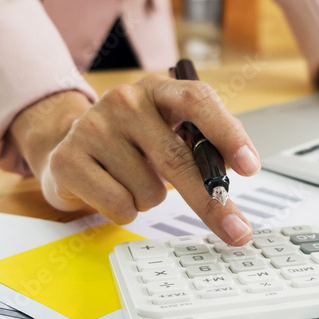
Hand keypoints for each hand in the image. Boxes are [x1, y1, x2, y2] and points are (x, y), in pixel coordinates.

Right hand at [8, 78, 261, 244]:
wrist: (70, 145)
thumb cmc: (133, 142)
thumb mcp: (169, 132)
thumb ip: (203, 144)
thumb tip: (233, 172)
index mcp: (158, 89)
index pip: (198, 101)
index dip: (227, 134)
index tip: (249, 165)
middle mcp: (124, 101)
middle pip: (177, 158)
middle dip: (211, 201)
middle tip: (236, 229)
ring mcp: (92, 127)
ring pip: (149, 190)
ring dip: (151, 199)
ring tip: (133, 180)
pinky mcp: (68, 159)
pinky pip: (120, 205)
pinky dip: (125, 210)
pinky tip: (112, 190)